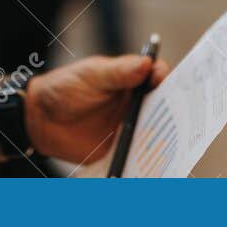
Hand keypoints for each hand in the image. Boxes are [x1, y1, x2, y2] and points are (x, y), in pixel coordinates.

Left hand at [24, 54, 170, 164]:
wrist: (40, 120)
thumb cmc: (65, 88)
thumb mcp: (91, 75)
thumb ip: (118, 72)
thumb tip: (146, 63)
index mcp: (129, 78)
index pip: (157, 75)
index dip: (167, 78)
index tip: (171, 84)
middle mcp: (134, 101)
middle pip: (164, 104)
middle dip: (176, 109)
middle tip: (185, 118)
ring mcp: (129, 124)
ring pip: (156, 129)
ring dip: (166, 136)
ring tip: (176, 144)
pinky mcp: (121, 146)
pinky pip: (140, 151)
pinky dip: (150, 156)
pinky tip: (156, 162)